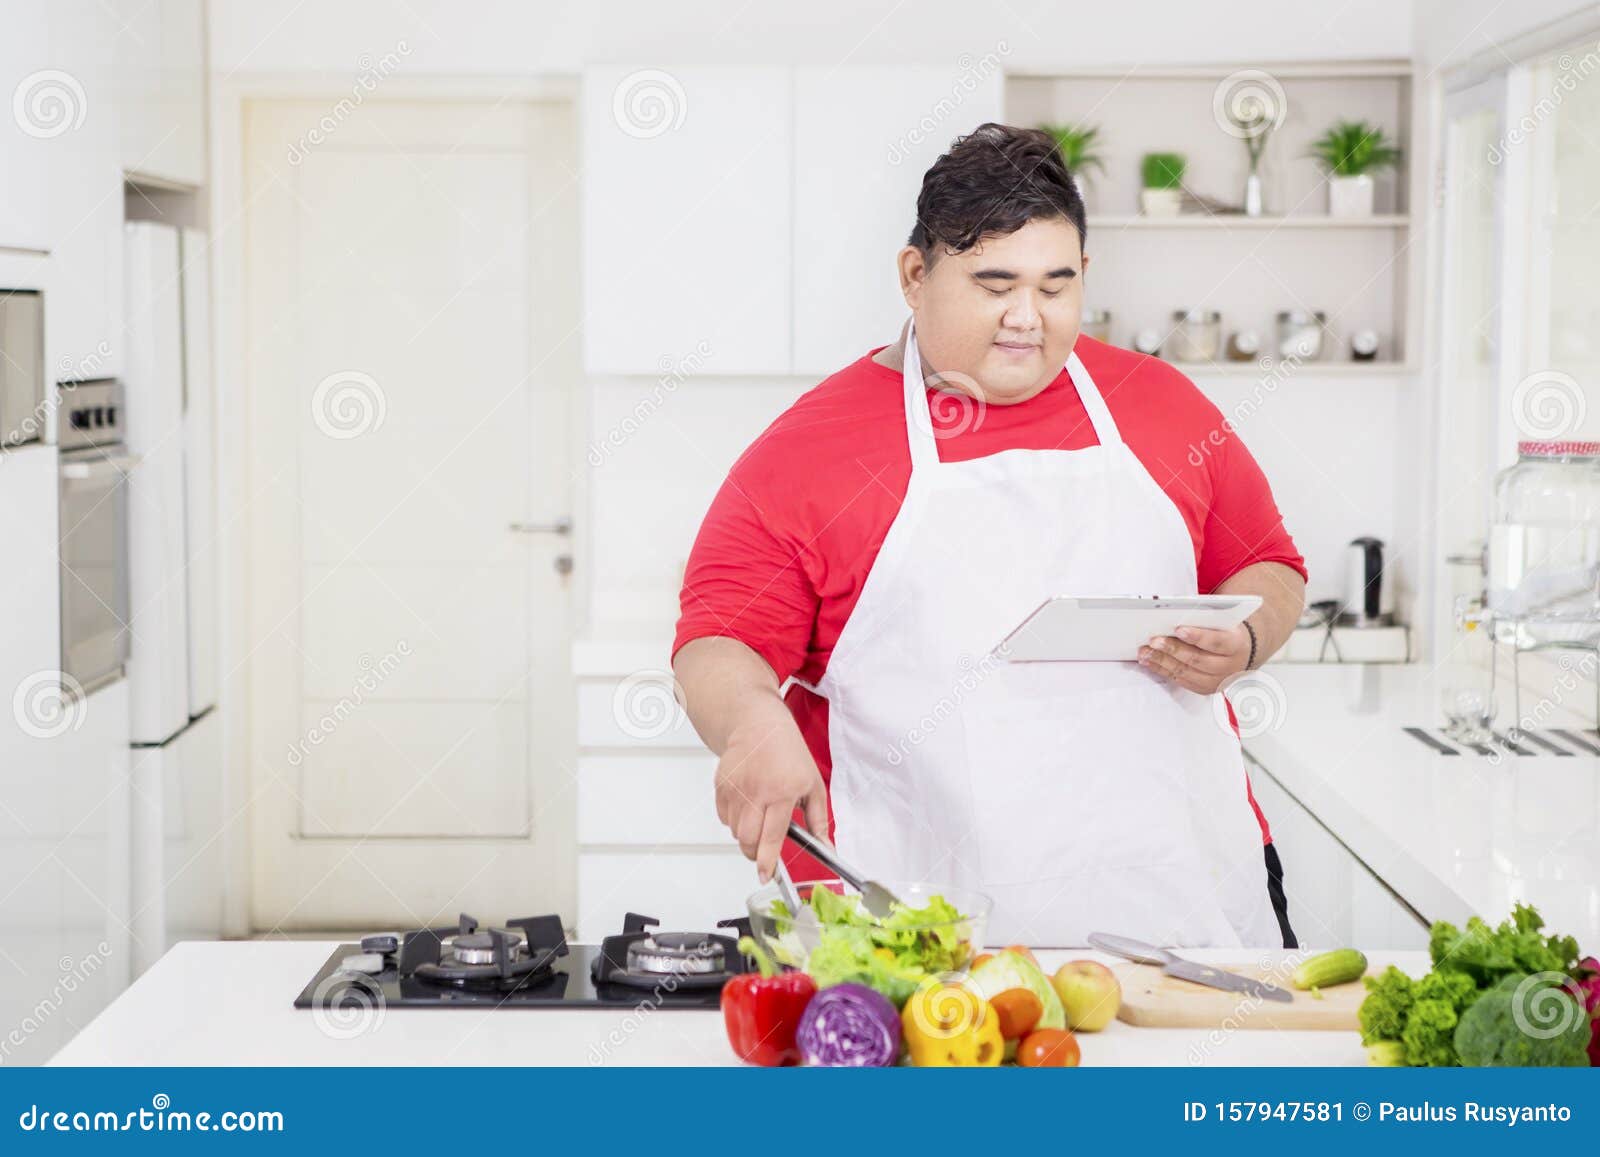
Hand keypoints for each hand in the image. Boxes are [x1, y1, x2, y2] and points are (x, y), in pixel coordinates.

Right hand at [714, 716, 829, 883]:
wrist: (759, 725)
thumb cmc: (789, 753)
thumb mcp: (813, 785)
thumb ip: (818, 821)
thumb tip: (827, 849)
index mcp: (782, 791)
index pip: (772, 836)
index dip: (768, 861)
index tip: (766, 875)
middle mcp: (756, 790)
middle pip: (747, 840)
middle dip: (755, 853)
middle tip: (764, 850)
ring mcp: (736, 788)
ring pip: (734, 831)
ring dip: (746, 835)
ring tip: (759, 817)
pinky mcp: (721, 785)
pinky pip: (724, 817)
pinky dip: (734, 821)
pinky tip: (747, 805)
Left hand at [1138, 623, 1250, 693]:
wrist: (1241, 653)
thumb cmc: (1226, 632)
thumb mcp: (1223, 623)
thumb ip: (1205, 620)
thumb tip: (1173, 614)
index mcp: (1235, 645)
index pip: (1216, 642)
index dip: (1197, 636)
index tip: (1178, 629)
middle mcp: (1228, 666)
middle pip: (1197, 659)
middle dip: (1173, 649)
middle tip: (1154, 640)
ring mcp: (1216, 681)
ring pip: (1185, 672)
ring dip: (1162, 661)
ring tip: (1145, 651)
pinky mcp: (1204, 689)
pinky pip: (1180, 680)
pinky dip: (1162, 670)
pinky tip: (1149, 662)